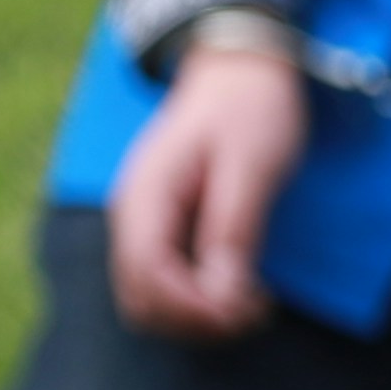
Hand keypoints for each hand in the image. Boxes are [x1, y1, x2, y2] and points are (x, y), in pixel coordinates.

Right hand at [107, 41, 310, 339]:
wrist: (241, 70)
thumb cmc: (251, 110)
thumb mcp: (252, 167)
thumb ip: (232, 228)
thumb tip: (222, 296)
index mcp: (146, 195)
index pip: (147, 276)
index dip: (193, 308)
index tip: (245, 312)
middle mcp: (132, 214)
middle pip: (142, 299)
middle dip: (196, 319)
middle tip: (258, 310)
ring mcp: (144, 221)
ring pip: (151, 298)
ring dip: (199, 315)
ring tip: (255, 302)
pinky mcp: (163, 226)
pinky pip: (166, 280)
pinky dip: (199, 298)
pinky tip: (241, 288)